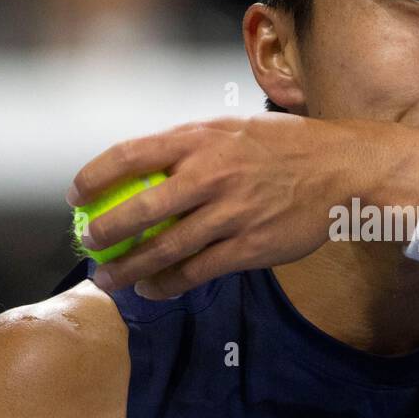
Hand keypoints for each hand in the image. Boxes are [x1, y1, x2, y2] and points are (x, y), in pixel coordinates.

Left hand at [66, 113, 418, 298]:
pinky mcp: (250, 247)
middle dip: (105, 231)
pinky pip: (198, 271)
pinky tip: (153, 290)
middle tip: (89, 243)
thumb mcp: (235, 127)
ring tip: (109, 279)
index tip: (77, 194)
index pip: (132, 154)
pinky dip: (169, 284)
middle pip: (141, 209)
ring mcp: (231, 214)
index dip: (96, 176)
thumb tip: (146, 159)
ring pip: (166, 248)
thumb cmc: (286, 145)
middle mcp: (212, 175)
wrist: (341, 170)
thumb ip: (192, 142)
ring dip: (129, 268)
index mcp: (202, 139)